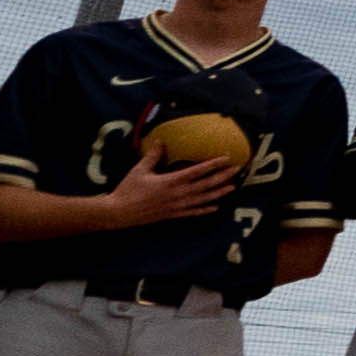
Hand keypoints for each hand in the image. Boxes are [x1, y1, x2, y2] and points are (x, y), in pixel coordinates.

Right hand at [114, 150, 245, 227]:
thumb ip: (153, 155)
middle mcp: (177, 194)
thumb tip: (161, 140)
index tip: (226, 158)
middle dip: (222, 176)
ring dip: (219, 193)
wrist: (118, 213)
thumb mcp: (140, 170)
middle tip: (237, 170)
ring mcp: (176, 206)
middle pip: (205, 185)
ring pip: (203, 199)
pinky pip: (193, 213)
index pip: (197, 171)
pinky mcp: (172, 215)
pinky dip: (205, 209)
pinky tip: (215, 207)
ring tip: (233, 187)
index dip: (213, 164)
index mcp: (171, 181)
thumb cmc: (128, 190)